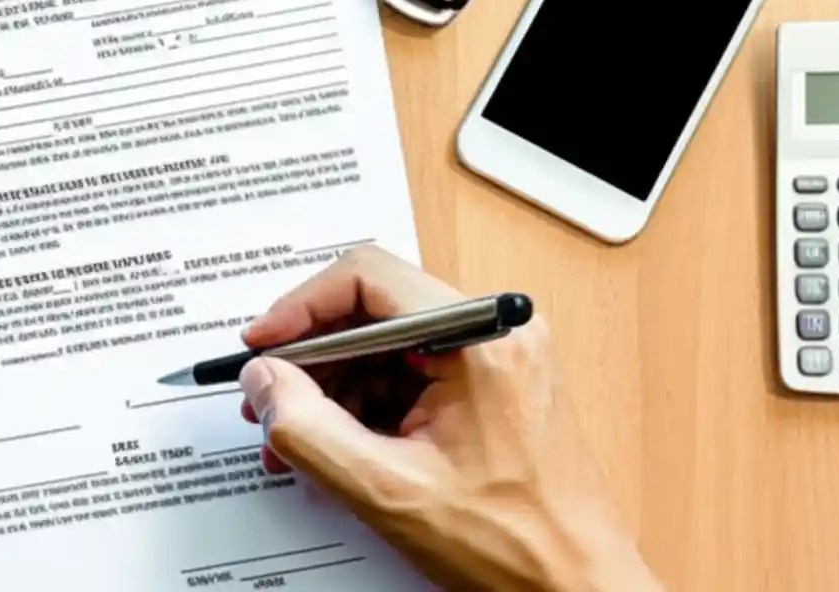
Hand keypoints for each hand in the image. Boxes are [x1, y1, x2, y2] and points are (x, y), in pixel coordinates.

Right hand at [237, 246, 662, 591]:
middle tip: (272, 399)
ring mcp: (496, 356)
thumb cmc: (517, 544)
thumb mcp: (387, 488)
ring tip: (301, 438)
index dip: (300, 308)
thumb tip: (265, 382)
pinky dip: (367, 405)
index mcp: (481, 337)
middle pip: (373, 310)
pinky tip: (341, 445)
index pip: (368, 278)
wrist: (574, 587)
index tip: (264, 343)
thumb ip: (309, 429)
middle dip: (312, 358)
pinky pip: (409, 373)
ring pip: (385, 345)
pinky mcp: (490, 384)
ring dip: (334, 387)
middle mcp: (496, 331)